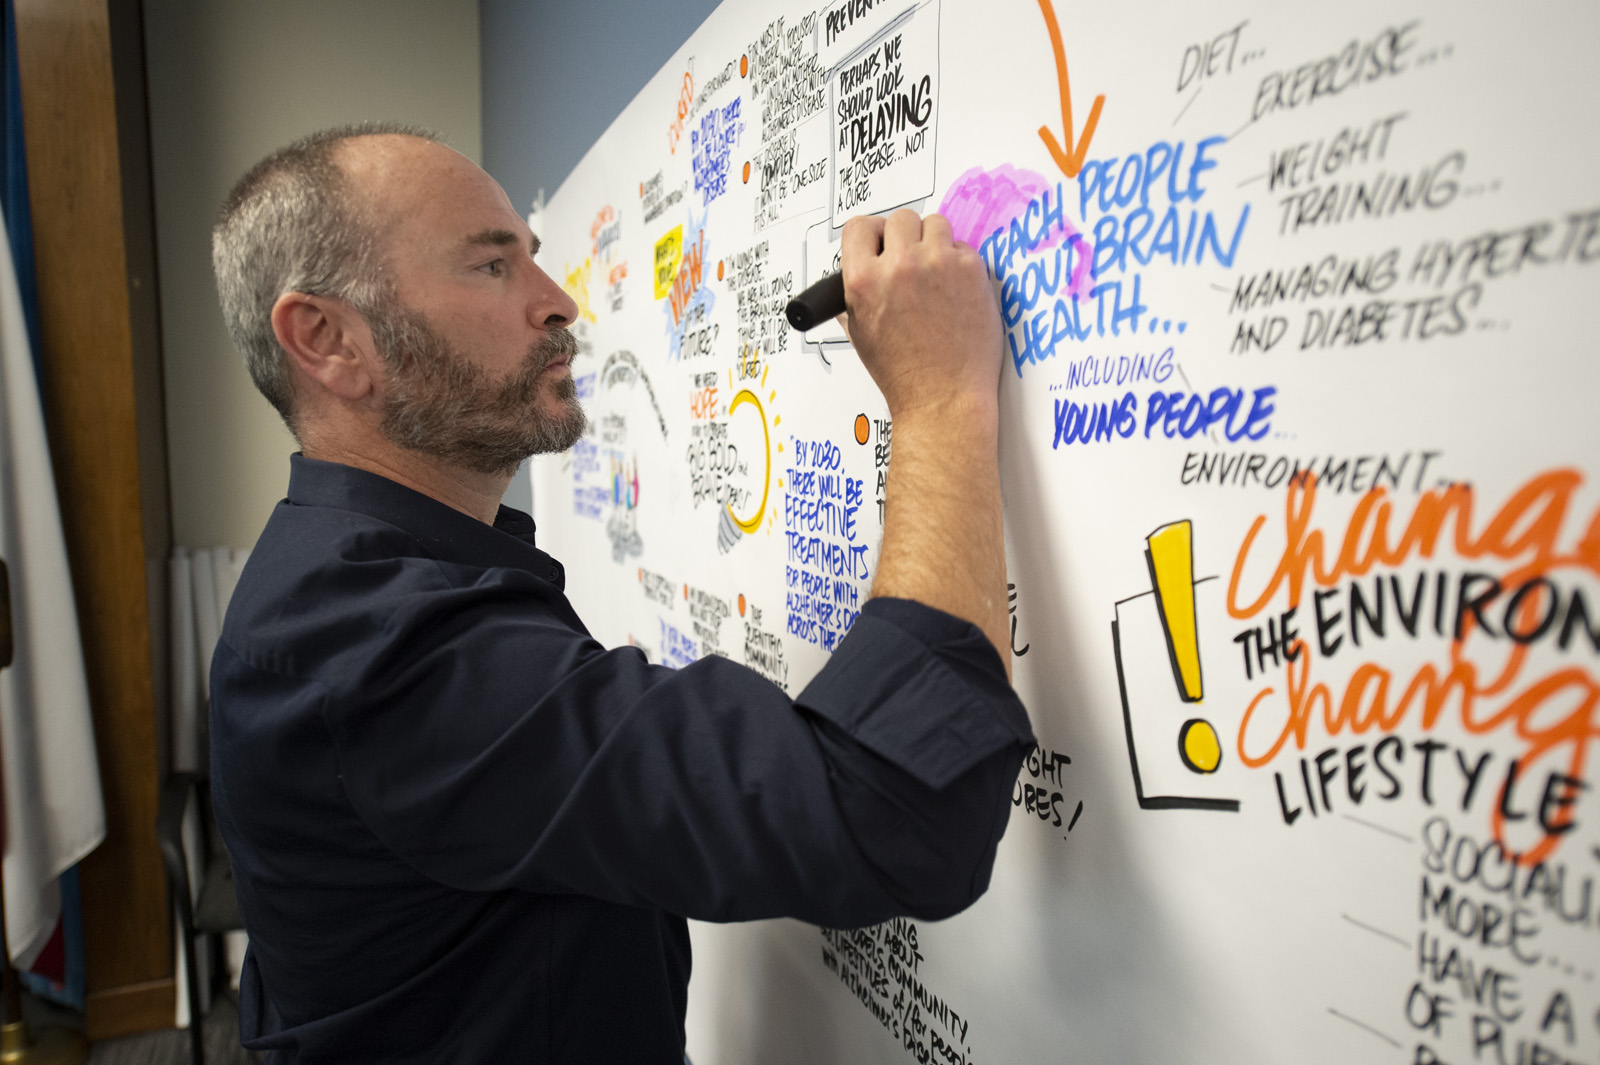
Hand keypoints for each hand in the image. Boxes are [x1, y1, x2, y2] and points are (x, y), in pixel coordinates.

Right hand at [838, 209, 1002, 420]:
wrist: (944, 397)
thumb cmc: (905, 374)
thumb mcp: (861, 335)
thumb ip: (855, 299)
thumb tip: (855, 281)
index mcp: (864, 280)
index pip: (859, 227)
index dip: (871, 234)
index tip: (881, 242)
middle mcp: (899, 266)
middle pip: (900, 218)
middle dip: (905, 237)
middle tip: (912, 261)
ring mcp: (938, 264)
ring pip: (936, 223)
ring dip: (935, 242)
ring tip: (937, 273)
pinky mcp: (971, 270)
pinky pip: (964, 246)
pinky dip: (961, 262)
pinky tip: (956, 289)